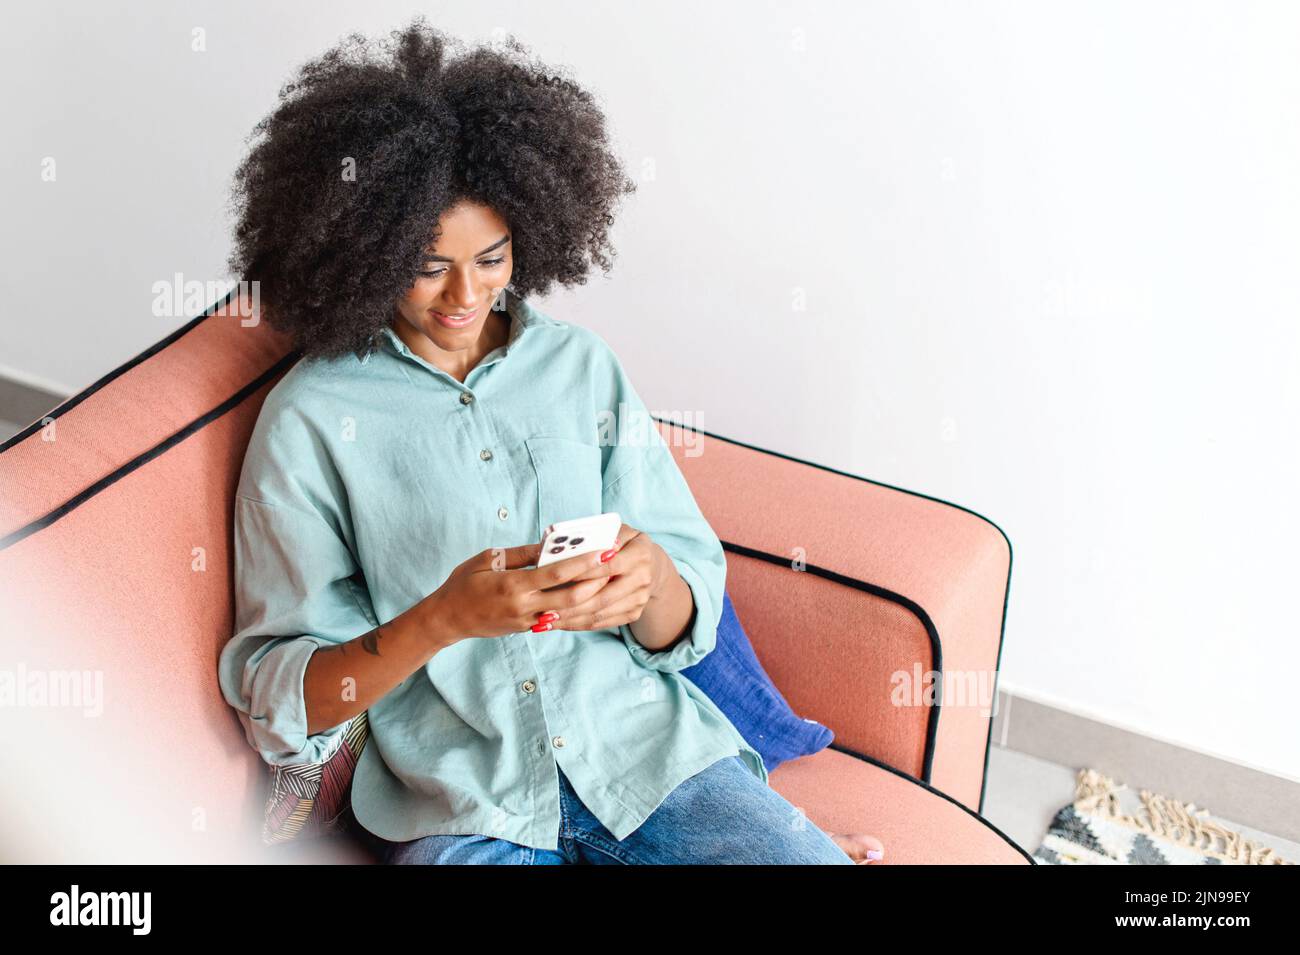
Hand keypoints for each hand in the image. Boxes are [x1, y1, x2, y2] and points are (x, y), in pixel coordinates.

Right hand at [419, 542, 615, 642]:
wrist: (448, 619)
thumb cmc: (464, 583)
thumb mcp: (488, 559)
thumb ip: (521, 554)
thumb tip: (550, 545)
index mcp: (513, 585)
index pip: (556, 574)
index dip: (583, 563)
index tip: (603, 551)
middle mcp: (523, 606)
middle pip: (570, 596)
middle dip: (596, 581)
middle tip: (616, 566)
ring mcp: (526, 621)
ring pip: (567, 611)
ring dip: (590, 597)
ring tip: (609, 580)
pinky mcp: (526, 629)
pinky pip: (556, 618)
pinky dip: (574, 608)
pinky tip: (588, 596)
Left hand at [530, 524, 671, 633]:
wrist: (651, 564)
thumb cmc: (622, 543)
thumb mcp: (614, 531)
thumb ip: (595, 537)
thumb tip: (565, 547)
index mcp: (640, 552)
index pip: (606, 565)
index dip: (580, 572)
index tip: (553, 579)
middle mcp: (643, 577)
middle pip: (603, 596)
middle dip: (571, 604)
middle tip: (544, 609)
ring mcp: (641, 598)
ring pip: (601, 612)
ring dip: (572, 619)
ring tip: (546, 620)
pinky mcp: (635, 612)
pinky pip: (604, 622)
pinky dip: (581, 625)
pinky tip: (561, 624)